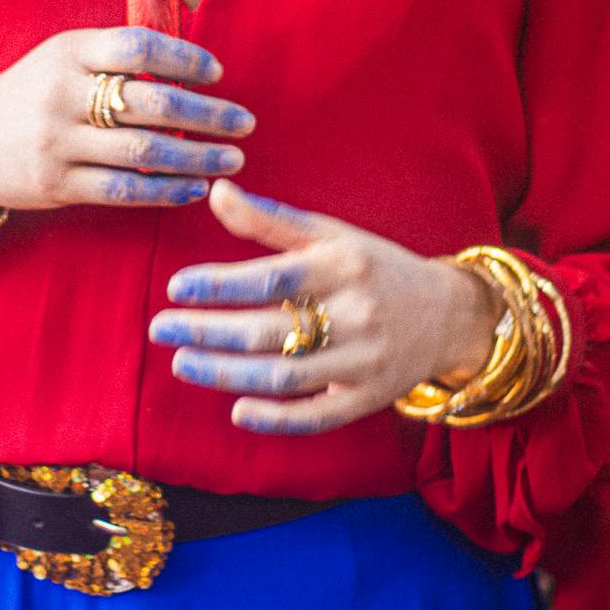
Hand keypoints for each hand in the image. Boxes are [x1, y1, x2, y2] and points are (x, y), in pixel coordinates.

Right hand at [0, 27, 253, 214]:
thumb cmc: (32, 92)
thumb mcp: (63, 56)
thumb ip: (115, 56)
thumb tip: (190, 62)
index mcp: (70, 51)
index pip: (139, 47)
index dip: (185, 58)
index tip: (218, 73)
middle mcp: (63, 94)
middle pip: (151, 103)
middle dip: (208, 114)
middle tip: (245, 123)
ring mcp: (58, 142)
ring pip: (143, 152)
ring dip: (196, 157)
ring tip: (232, 158)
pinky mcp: (56, 185)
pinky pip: (122, 190)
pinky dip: (164, 191)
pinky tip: (193, 189)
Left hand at [147, 180, 497, 434]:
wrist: (448, 313)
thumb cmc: (375, 266)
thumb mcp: (331, 234)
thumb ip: (271, 220)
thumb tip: (216, 191)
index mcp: (344, 265)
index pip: (273, 278)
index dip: (220, 284)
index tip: (175, 288)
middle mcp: (357, 313)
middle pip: (270, 330)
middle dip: (208, 332)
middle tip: (161, 329)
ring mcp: (364, 361)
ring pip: (286, 375)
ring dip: (227, 374)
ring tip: (182, 363)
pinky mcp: (368, 398)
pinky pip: (318, 416)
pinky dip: (276, 418)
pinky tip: (237, 410)